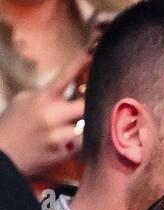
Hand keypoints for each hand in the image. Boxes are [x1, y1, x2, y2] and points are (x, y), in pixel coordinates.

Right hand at [0, 51, 90, 178]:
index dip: (81, 62)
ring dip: (93, 123)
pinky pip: (86, 144)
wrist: (4, 155)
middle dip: (95, 101)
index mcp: (42, 98)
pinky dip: (89, 140)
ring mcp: (61, 135)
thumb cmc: (12, 125)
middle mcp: (53, 115)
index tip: (94, 51)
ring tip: (95, 122)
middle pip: (86, 103)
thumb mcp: (24, 101)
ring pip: (89, 124)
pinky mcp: (66, 153)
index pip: (65, 76)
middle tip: (104, 98)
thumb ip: (46, 95)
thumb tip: (69, 90)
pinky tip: (88, 140)